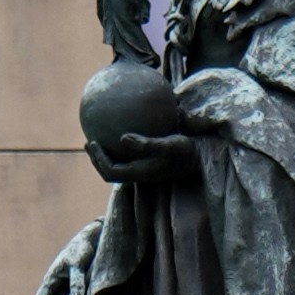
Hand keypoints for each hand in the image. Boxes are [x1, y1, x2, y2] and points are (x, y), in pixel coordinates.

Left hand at [79, 54, 190, 183]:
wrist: (204, 156)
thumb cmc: (188, 150)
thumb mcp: (171, 144)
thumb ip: (147, 144)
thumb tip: (122, 137)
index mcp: (141, 173)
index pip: (112, 172)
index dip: (99, 160)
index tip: (92, 142)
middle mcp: (141, 173)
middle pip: (112, 172)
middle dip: (98, 159)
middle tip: (91, 141)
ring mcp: (146, 168)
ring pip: (121, 163)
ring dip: (109, 153)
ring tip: (101, 134)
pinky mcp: (152, 160)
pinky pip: (133, 152)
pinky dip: (124, 141)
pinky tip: (124, 121)